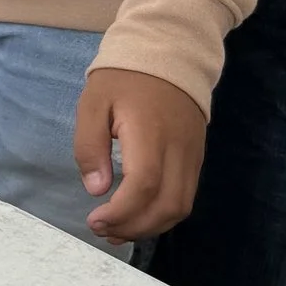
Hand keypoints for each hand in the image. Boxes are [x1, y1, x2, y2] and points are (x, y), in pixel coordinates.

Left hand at [72, 68, 207, 242]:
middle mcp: (178, 150)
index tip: (94, 220)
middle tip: (102, 230)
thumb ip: (90, 146)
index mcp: (150, 133)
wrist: (170, 54)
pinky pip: (185, 198)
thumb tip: (96, 189)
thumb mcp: (93, 103)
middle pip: (167, 206)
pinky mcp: (196, 159)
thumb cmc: (124, 78)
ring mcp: (192, 156)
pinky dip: (162, 216)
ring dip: (149, 228)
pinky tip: (137, 217)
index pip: (144, 186)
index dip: (121, 212)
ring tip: (117, 231)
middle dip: (134, 227)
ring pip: (180, 208)